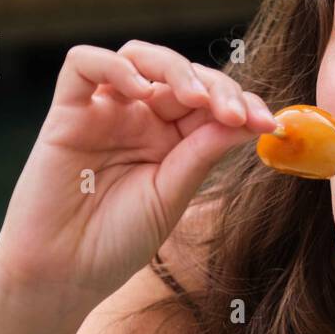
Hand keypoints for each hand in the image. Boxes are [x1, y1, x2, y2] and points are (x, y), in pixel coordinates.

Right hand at [0, 40, 278, 305]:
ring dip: (176, 68)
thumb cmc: (116, 242)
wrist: (63, 275)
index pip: (211, 101)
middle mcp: (139, 117)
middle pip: (182, 75)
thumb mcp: (172, 195)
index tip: (271, 125)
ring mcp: (103, 111)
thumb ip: (202, 152)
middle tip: (238, 114)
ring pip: (139, 57)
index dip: (243, 104)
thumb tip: (247, 117)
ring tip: (198, 99)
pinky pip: (83, 64)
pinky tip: (143, 91)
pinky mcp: (66, 112)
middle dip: (218, 88)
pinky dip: (115, 66)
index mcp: (170, 139)